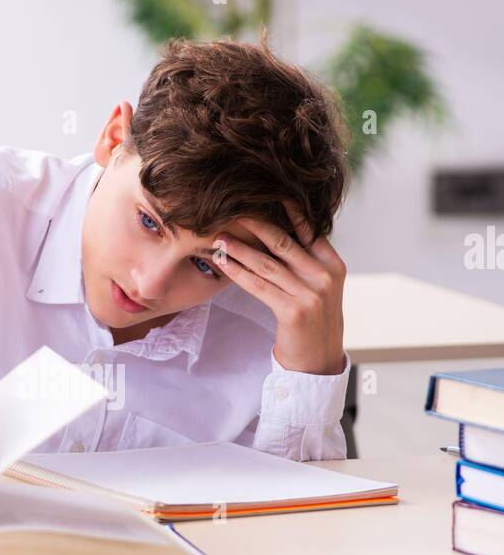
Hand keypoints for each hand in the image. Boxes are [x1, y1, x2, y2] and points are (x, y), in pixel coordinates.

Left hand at [211, 200, 346, 374]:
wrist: (319, 361)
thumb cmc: (314, 320)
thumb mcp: (320, 286)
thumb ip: (307, 260)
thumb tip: (279, 229)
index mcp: (334, 265)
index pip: (309, 229)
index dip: (287, 210)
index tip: (265, 193)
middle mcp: (325, 276)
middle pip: (284, 242)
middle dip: (255, 224)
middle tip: (232, 210)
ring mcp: (311, 294)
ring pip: (267, 263)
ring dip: (239, 248)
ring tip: (219, 237)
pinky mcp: (293, 312)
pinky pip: (258, 286)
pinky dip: (237, 272)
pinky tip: (222, 262)